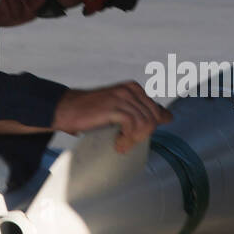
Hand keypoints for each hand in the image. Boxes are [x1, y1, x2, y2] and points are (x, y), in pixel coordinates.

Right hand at [52, 82, 172, 152]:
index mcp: (134, 89)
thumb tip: (168, 117)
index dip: (148, 129)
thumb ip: (141, 110)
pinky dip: (127, 139)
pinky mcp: (114, 107)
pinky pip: (132, 126)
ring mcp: (122, 97)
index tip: (133, 137)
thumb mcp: (121, 107)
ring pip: (145, 123)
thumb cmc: (91, 112)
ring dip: (134, 139)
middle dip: (142, 136)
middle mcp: (131, 90)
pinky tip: (118, 143)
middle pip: (153, 119)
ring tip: (120, 144)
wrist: (66, 108)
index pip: (157, 112)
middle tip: (126, 143)